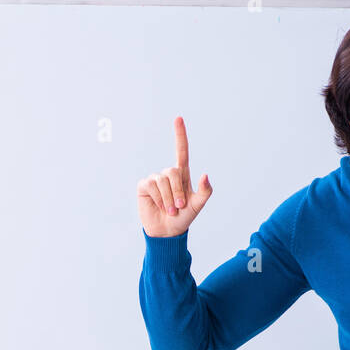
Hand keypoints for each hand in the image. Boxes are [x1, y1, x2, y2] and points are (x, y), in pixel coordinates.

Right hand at [137, 116, 213, 237]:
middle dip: (178, 191)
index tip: (178, 118)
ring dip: (169, 198)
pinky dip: (158, 198)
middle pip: (173, 171)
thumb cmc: (183, 218)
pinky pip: (151, 185)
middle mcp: (168, 174)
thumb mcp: (197, 206)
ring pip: (163, 180)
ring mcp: (155, 180)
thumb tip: (205, 174)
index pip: (181, 151)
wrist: (167, 231)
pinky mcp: (144, 186)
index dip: (180, 135)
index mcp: (182, 175)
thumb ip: (205, 192)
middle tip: (179, 207)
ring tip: (170, 210)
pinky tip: (159, 206)